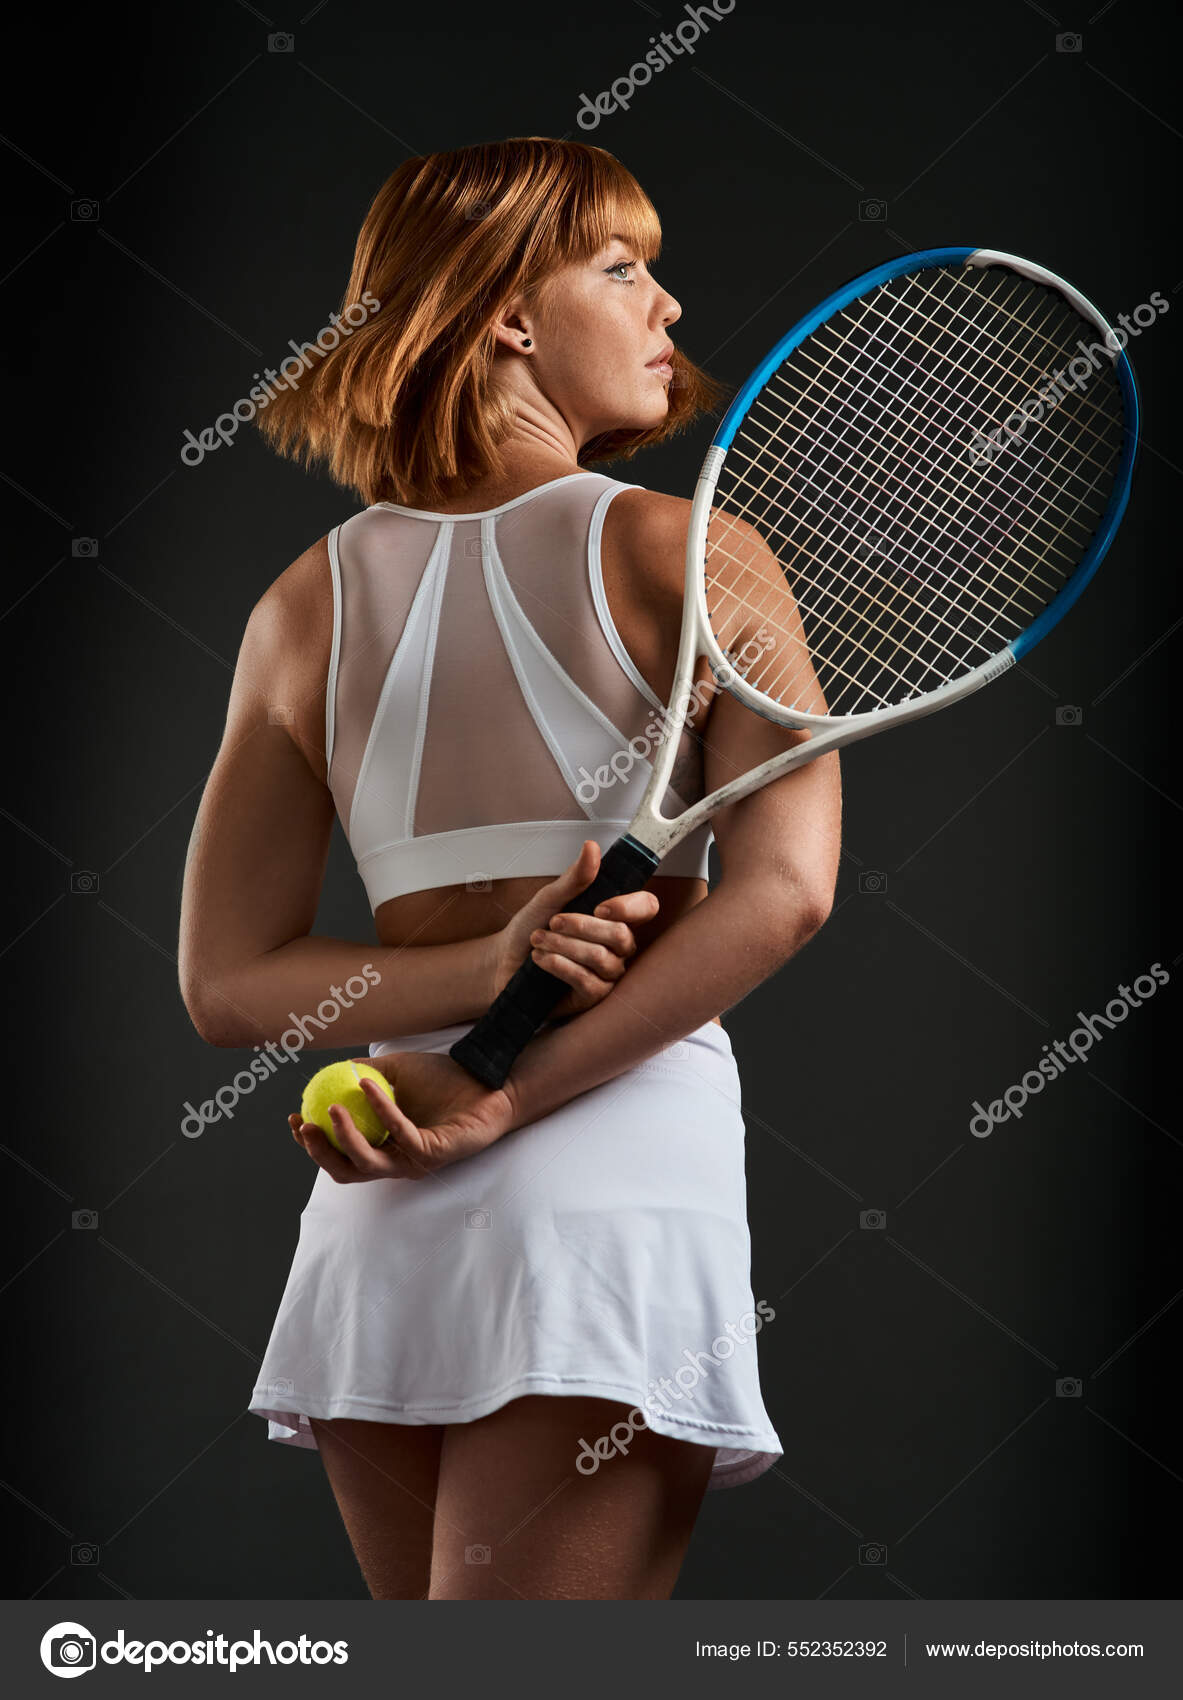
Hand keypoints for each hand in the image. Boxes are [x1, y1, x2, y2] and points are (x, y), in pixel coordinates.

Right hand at [289, 1051, 516, 1181]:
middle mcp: (397, 1160)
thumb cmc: (444, 1078)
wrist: (486, 1078)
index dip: (313, 1143)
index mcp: (384, 1146)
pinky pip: (401, 1133)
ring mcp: (416, 1161)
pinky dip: (381, 1110)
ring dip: (345, 1138)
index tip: (294, 1118)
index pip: (340, 1155)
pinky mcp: (435, 1153)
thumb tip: (329, 1072)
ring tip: (330, 1109)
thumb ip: (363, 1074)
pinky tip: (367, 1087)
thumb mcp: (396, 1071)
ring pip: (370, 1163)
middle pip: (348, 1170)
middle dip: (320, 1152)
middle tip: (304, 1125)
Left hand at [489, 840, 657, 1016]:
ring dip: (565, 946)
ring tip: (539, 940)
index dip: (630, 907)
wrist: (504, 962)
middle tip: (552, 922)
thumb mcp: (550, 898)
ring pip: (602, 959)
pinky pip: (589, 982)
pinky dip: (561, 966)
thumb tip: (592, 847)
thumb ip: (575, 877)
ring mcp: (609, 973)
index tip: (601, 907)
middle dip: (582, 926)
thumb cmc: (530, 928)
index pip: (646, 908)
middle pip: (622, 935)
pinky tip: (541, 960)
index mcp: (615, 917)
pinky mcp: (593, 996)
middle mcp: (619, 946)